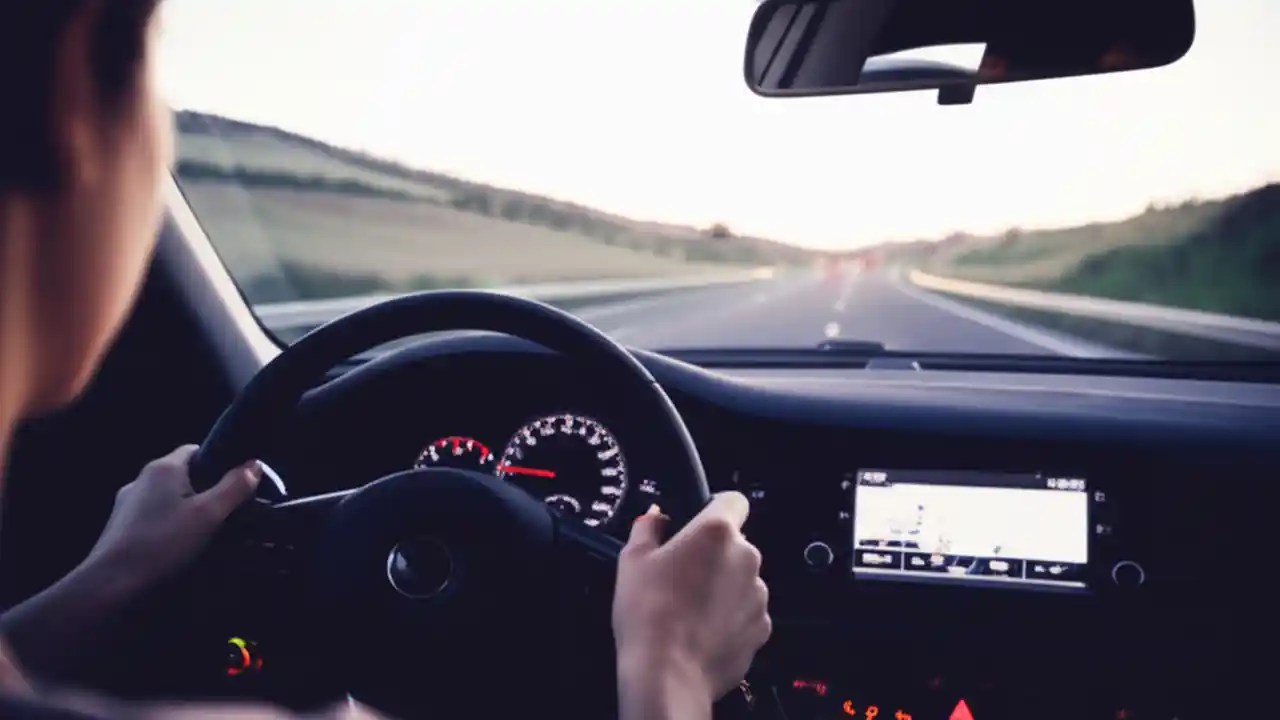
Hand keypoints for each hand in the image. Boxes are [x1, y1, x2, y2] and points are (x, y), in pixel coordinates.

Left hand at [83, 445, 260, 598]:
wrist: (111, 583)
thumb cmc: (163, 542)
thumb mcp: (208, 515)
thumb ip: (234, 488)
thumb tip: (254, 464)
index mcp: (163, 468)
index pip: (195, 450)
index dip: (218, 463)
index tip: (235, 485)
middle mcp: (141, 479)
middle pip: (181, 474)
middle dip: (203, 490)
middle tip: (225, 512)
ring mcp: (126, 503)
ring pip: (166, 497)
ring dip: (184, 509)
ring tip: (203, 533)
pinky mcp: (119, 526)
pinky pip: (152, 516)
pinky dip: (167, 524)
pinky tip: (176, 546)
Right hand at [612, 493, 770, 719]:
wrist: (668, 674)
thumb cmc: (647, 612)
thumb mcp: (632, 561)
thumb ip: (647, 528)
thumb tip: (655, 516)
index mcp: (716, 532)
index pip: (733, 500)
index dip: (715, 508)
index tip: (698, 525)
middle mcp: (746, 557)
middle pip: (735, 544)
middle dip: (714, 555)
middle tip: (681, 575)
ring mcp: (758, 595)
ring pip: (742, 579)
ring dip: (723, 586)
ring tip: (690, 608)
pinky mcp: (761, 627)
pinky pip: (747, 612)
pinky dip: (731, 617)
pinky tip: (703, 631)